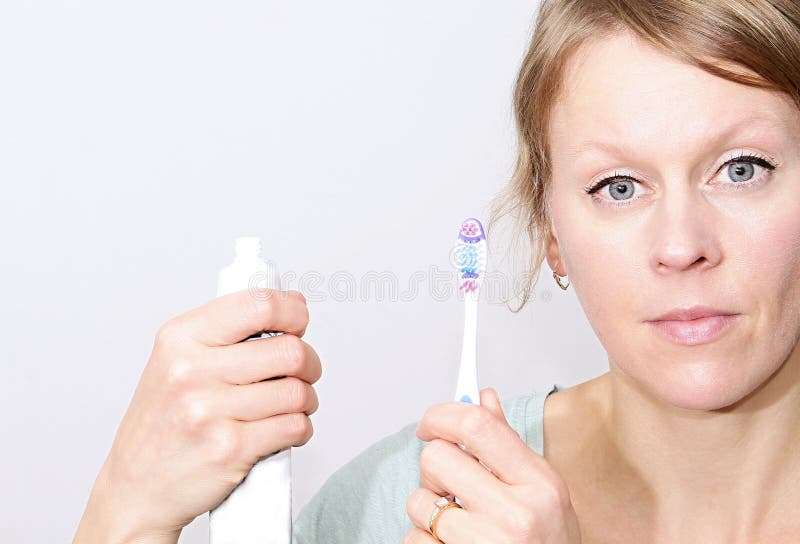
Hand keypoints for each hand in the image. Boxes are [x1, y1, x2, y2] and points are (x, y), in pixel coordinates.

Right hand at [77, 288, 320, 541]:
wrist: (135, 488)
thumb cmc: (164, 422)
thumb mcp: (176, 360)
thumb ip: (228, 331)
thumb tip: (292, 305)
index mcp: (180, 338)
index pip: (257, 305)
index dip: (292, 313)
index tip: (298, 323)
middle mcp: (191, 370)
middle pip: (289, 351)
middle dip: (309, 363)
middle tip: (304, 372)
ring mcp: (209, 411)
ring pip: (297, 392)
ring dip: (306, 400)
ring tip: (293, 405)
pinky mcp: (229, 448)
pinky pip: (294, 426)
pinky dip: (301, 428)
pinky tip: (285, 429)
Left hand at [404, 388, 580, 542]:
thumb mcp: (543, 491)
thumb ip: (507, 443)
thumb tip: (482, 398)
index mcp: (539, 483)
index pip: (476, 426)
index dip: (442, 415)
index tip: (430, 423)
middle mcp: (516, 515)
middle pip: (436, 459)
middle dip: (434, 470)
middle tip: (451, 485)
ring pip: (419, 503)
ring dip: (429, 512)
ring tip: (459, 525)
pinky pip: (414, 540)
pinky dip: (424, 542)